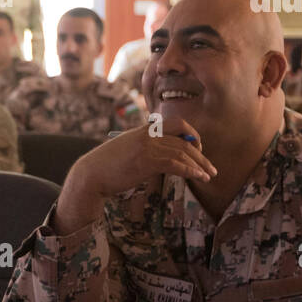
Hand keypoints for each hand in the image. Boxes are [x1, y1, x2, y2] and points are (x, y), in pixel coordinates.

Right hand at [53, 118, 216, 232]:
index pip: (176, 124)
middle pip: (184, 140)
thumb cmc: (106, 167)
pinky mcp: (146, 161)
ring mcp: (147, 147)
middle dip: (201, 155)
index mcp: (144, 130)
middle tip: (211, 168)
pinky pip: (175, 164)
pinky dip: (190, 171)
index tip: (198, 149)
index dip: (192, 134)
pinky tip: (198, 177)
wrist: (90, 175)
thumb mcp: (127, 151)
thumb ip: (144, 149)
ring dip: (199, 166)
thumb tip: (160, 159)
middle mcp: (147, 135)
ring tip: (208, 176)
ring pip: (183, 152)